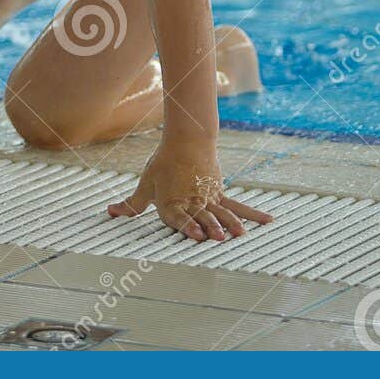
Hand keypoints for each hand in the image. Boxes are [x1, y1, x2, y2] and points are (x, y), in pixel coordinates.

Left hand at [106, 141, 273, 241]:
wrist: (186, 140)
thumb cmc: (163, 165)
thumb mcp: (146, 184)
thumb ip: (132, 204)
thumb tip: (111, 212)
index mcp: (173, 204)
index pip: (180, 219)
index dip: (189, 228)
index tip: (198, 236)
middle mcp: (192, 203)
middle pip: (203, 217)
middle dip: (211, 227)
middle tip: (219, 238)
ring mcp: (209, 199)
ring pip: (222, 212)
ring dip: (231, 224)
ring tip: (239, 235)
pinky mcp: (220, 194)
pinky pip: (238, 206)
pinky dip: (254, 214)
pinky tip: (269, 222)